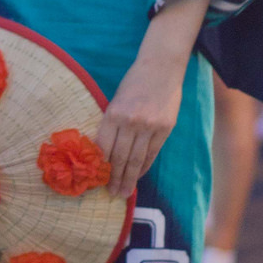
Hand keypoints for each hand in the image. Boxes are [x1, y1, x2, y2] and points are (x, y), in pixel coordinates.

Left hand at [94, 48, 185, 199]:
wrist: (161, 68)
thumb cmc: (134, 82)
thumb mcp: (116, 100)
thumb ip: (112, 123)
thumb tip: (106, 151)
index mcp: (113, 113)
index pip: (104, 147)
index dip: (101, 166)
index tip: (97, 179)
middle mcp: (130, 122)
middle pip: (120, 157)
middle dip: (115, 178)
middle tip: (112, 194)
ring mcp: (149, 126)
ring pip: (136, 159)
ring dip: (129, 178)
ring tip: (125, 192)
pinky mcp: (164, 129)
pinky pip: (152, 154)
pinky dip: (144, 167)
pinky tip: (138, 176)